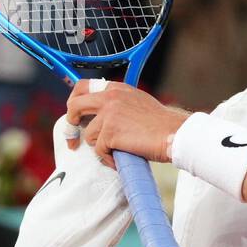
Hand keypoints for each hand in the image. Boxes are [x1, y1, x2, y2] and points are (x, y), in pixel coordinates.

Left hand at [65, 80, 189, 165]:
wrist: (175, 134)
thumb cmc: (162, 125)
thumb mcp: (138, 103)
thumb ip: (119, 104)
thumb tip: (101, 116)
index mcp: (117, 89)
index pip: (83, 86)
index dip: (74, 100)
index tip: (74, 115)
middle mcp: (110, 97)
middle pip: (75, 107)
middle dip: (70, 125)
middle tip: (74, 140)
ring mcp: (109, 114)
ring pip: (89, 135)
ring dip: (101, 147)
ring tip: (117, 153)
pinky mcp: (110, 132)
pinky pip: (99, 150)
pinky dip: (108, 159)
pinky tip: (120, 159)